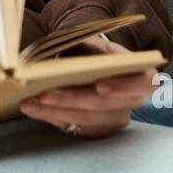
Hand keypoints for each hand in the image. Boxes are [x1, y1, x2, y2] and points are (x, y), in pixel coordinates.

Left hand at [18, 33, 157, 137]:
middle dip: (72, 99)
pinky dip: (52, 118)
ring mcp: (116, 118)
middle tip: (44, 94)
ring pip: (86, 119)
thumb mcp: (94, 42)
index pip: (143, 83)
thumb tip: (73, 50)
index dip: (123, 86)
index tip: (100, 85)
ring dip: (55, 111)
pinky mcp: (99, 130)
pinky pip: (76, 128)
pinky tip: (34, 110)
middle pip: (104, 105)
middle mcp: (133, 100)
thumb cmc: (93, 52)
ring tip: (29, 103)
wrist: (90, 66)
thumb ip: (90, 46)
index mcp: (141, 74)